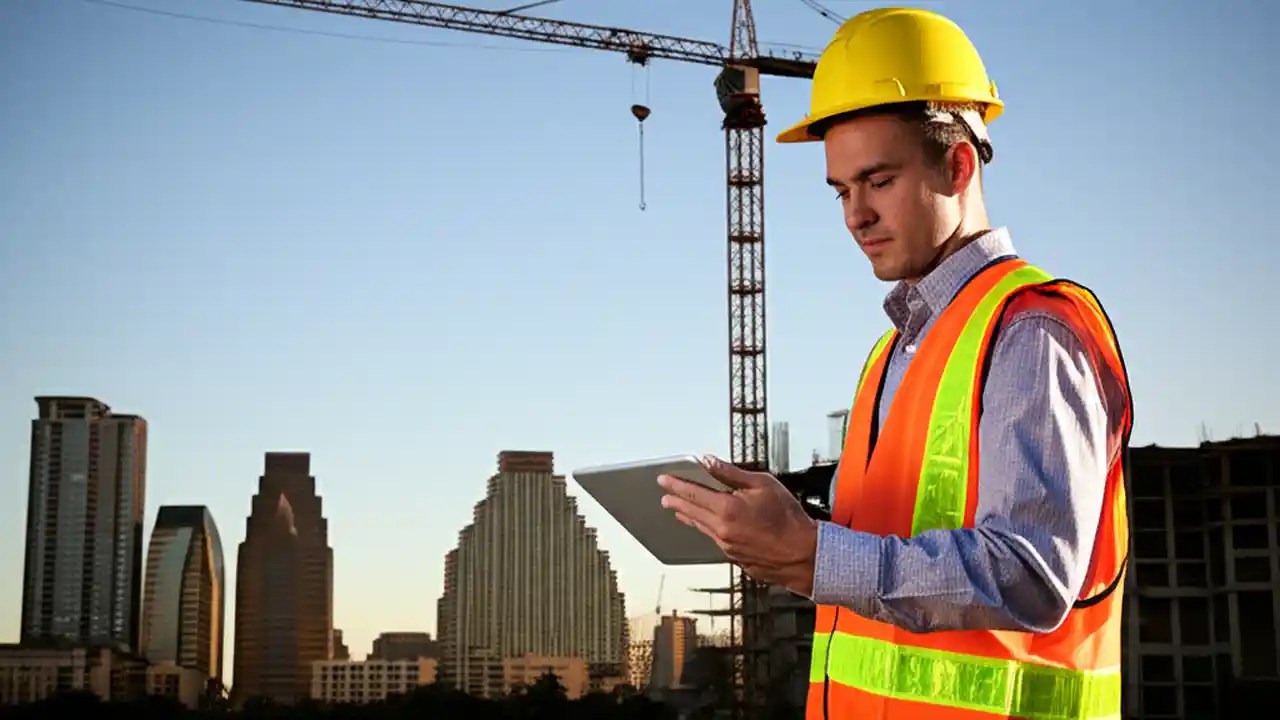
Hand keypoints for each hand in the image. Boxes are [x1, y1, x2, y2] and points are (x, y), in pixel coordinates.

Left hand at [658, 455, 817, 596]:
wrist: (802, 554)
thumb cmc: (788, 518)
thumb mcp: (762, 484)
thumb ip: (731, 473)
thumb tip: (709, 461)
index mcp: (727, 509)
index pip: (693, 493)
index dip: (676, 485)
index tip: (663, 480)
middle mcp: (722, 529)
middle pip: (691, 512)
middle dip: (676, 502)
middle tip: (665, 496)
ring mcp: (726, 545)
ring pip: (701, 527)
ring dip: (688, 516)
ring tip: (679, 510)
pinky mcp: (734, 557)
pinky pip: (713, 539)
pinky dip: (705, 529)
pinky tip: (705, 525)